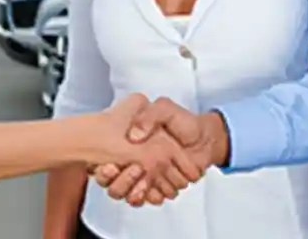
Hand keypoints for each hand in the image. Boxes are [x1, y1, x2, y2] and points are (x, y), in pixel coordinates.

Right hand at [92, 97, 229, 206]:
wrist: (205, 139)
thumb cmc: (183, 123)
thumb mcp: (165, 109)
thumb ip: (149, 116)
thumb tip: (133, 135)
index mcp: (126, 142)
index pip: (102, 158)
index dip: (102, 165)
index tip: (109, 164)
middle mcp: (130, 161)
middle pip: (109, 181)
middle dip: (117, 180)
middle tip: (135, 169)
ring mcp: (142, 176)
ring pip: (123, 193)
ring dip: (131, 190)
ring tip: (144, 179)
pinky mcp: (154, 187)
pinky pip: (142, 198)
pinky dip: (146, 196)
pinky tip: (154, 189)